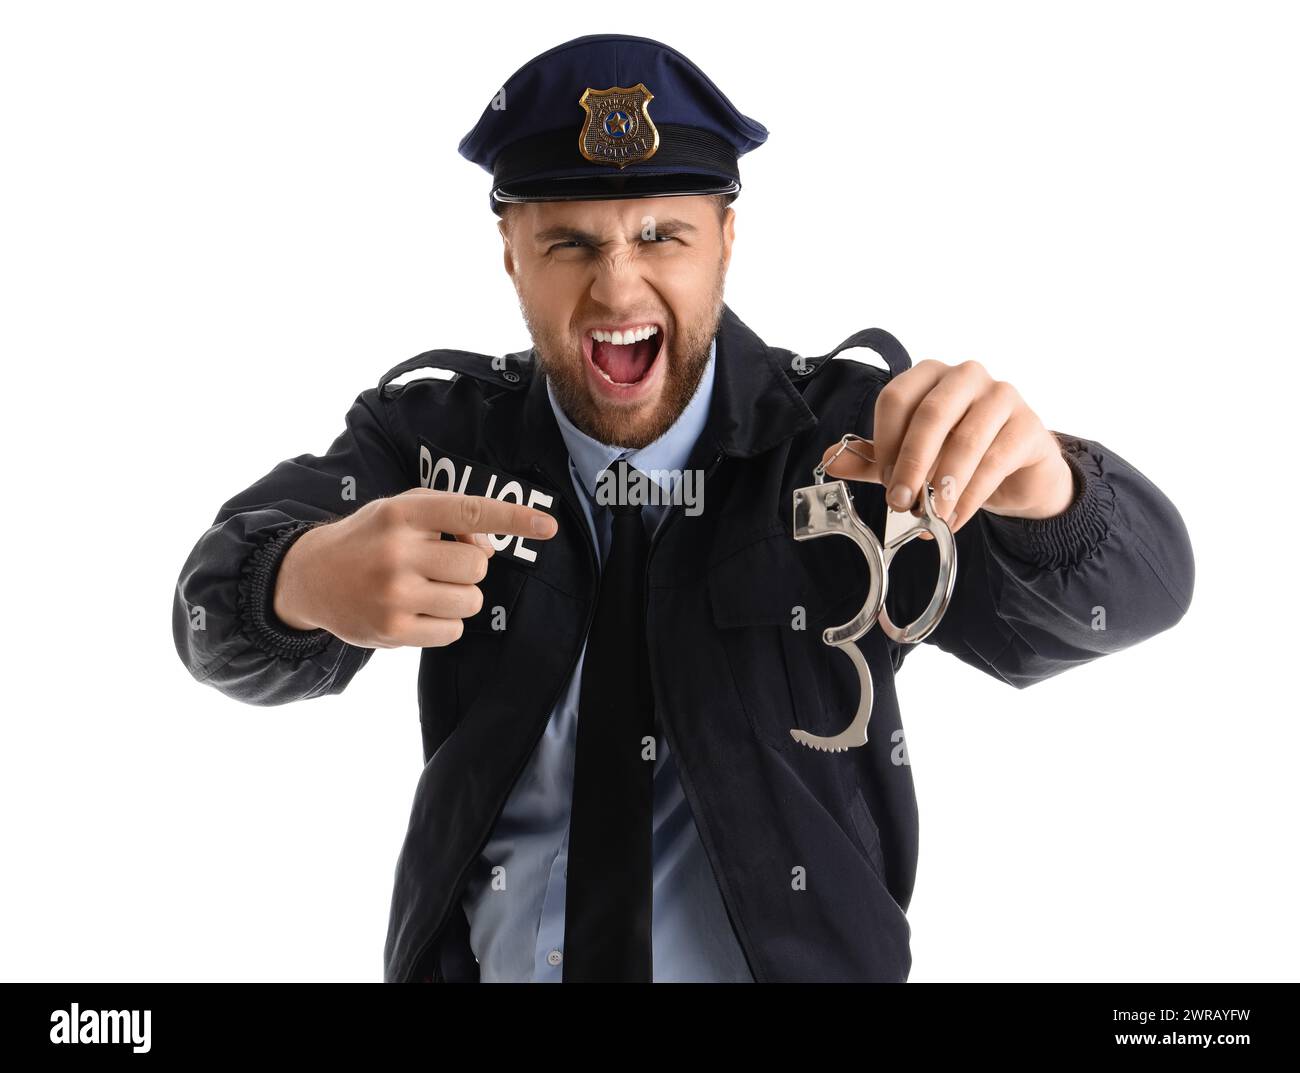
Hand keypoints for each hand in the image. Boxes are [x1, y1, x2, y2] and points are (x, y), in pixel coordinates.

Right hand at [272, 489, 558, 647]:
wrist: (310, 577)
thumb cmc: (370, 538)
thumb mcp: (401, 511)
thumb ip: (449, 515)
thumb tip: (490, 547)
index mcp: (403, 513)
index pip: (470, 511)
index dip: (514, 518)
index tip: (549, 526)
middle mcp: (398, 551)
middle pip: (477, 565)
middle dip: (468, 568)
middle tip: (436, 565)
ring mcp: (394, 593)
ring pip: (471, 600)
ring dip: (459, 597)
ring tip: (426, 589)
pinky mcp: (393, 629)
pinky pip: (453, 631)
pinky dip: (445, 623)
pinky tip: (416, 611)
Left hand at [822, 359, 1075, 533]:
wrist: (1016, 472)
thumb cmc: (956, 455)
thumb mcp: (909, 458)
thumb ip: (873, 458)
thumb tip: (831, 460)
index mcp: (929, 376)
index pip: (896, 397)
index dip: (885, 441)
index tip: (883, 480)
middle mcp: (965, 376)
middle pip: (930, 415)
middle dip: (911, 464)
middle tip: (900, 502)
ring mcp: (1002, 396)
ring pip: (967, 439)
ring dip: (943, 483)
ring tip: (931, 515)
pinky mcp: (1029, 426)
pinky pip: (996, 461)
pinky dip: (971, 495)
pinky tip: (956, 517)